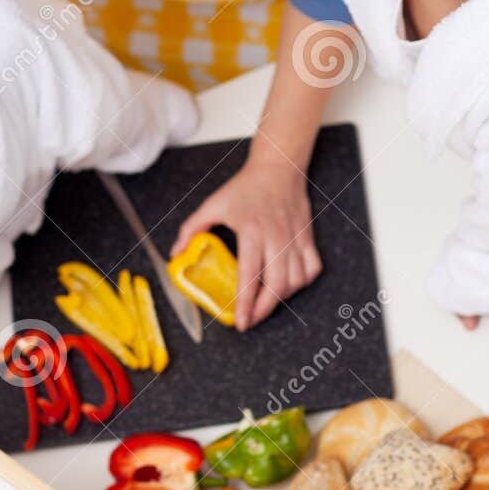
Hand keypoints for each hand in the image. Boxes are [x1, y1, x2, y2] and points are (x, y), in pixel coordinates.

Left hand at [171, 158, 320, 329]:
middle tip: (251, 321)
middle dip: (264, 310)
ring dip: (281, 299)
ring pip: (295, 280)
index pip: (249, 274)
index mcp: (251, 231)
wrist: (278, 167)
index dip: (245, 302)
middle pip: (276, 284)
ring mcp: (295, 239)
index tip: (241, 321)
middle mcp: (276, 237)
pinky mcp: (307, 238)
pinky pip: (311, 269)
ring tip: (265, 305)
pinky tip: (288, 285)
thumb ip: (192, 228)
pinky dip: (301, 282)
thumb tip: (176, 252)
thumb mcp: (213, 204)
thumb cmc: (246, 187)